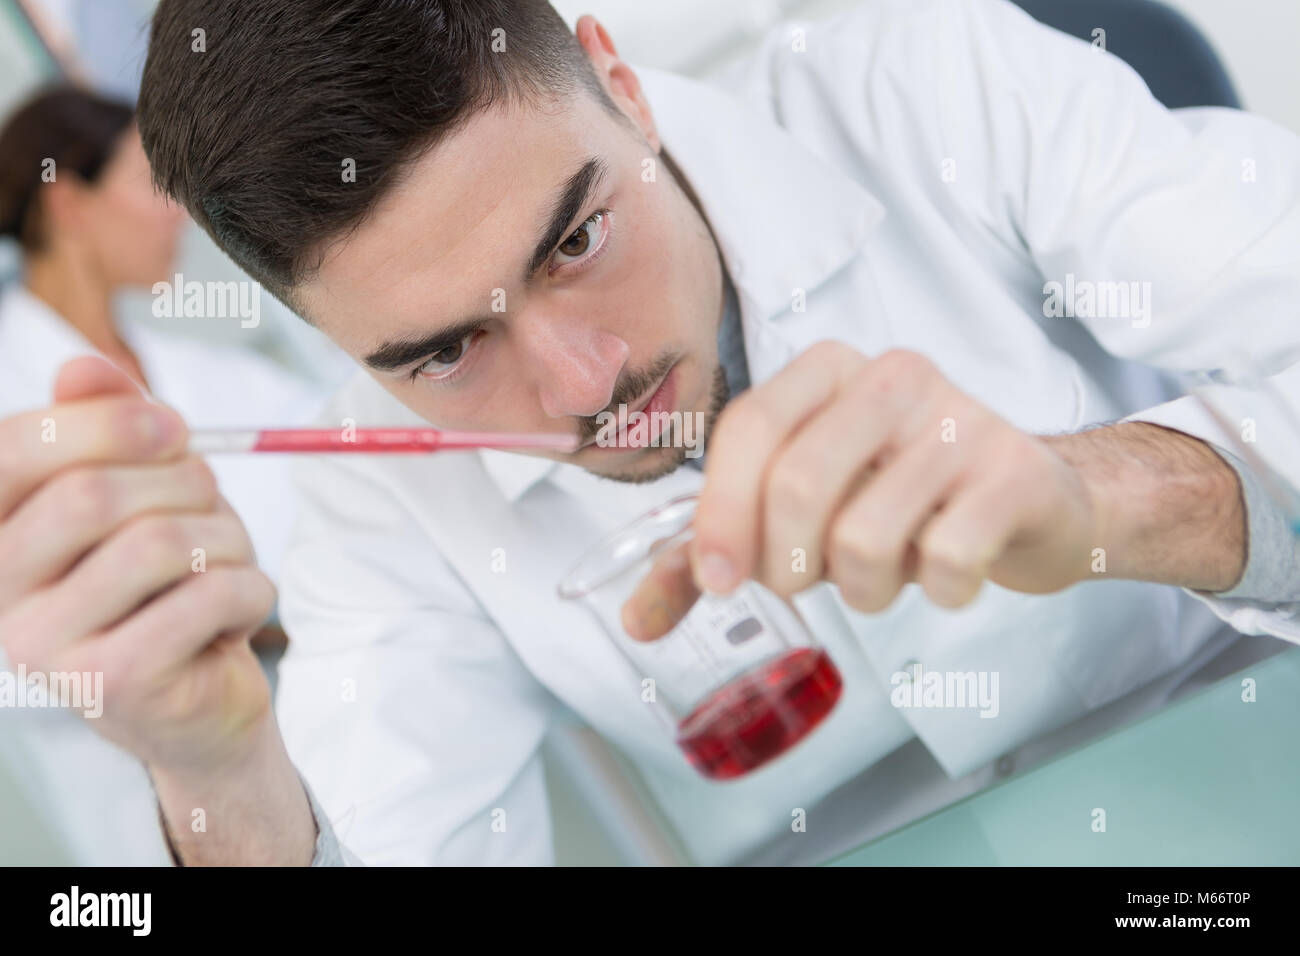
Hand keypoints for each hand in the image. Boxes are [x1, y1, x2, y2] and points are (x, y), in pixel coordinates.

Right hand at [0, 357, 274, 774]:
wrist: (197, 705)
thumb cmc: (168, 584)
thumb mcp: (143, 494)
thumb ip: (109, 426)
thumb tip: (82, 367)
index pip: (13, 451)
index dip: (103, 423)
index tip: (173, 428)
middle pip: (94, 494)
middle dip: (185, 482)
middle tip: (214, 505)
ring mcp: (48, 649)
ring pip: (161, 544)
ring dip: (228, 539)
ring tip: (230, 563)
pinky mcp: (114, 684)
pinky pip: (206, 597)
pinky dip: (250, 590)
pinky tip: (238, 613)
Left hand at [622, 343, 1099, 638]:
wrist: (1035, 501)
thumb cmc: (903, 500)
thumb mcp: (807, 510)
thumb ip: (718, 553)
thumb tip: (637, 620)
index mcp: (827, 368)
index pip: (747, 428)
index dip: (720, 513)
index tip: (718, 580)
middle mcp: (893, 375)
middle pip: (797, 485)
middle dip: (787, 564)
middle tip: (809, 582)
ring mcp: (960, 420)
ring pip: (865, 537)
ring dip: (862, 591)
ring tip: (881, 577)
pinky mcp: (1014, 472)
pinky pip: (945, 559)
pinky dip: (937, 591)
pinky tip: (948, 573)